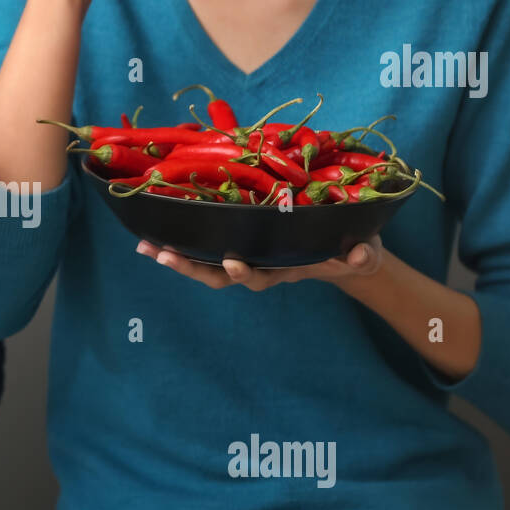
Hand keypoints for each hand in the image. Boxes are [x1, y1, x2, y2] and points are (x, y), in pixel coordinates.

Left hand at [136, 235, 384, 290]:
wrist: (343, 253)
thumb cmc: (350, 250)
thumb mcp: (361, 253)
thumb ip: (361, 255)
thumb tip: (363, 254)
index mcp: (284, 268)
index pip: (259, 275)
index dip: (244, 272)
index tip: (233, 263)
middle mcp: (258, 266)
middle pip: (219, 274)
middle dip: (192, 268)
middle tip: (164, 256)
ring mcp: (246, 255)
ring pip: (205, 263)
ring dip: (175, 257)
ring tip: (146, 247)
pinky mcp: (237, 241)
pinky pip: (204, 245)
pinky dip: (178, 241)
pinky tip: (151, 234)